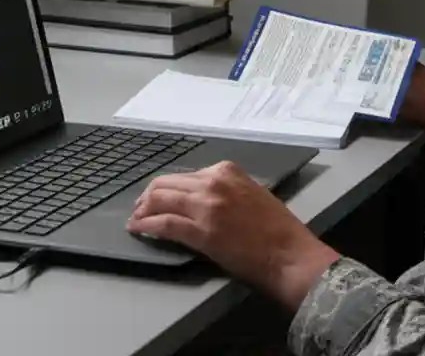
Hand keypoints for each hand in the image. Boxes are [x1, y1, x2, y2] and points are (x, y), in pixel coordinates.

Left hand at [127, 161, 340, 310]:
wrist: (289, 254)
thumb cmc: (277, 230)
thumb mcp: (251, 194)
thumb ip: (225, 190)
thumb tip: (199, 199)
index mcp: (226, 171)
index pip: (184, 175)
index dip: (166, 187)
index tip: (158, 197)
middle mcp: (213, 182)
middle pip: (166, 183)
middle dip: (148, 196)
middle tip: (140, 209)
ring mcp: (205, 205)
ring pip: (160, 199)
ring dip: (142, 210)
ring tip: (135, 220)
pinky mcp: (200, 231)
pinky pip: (163, 223)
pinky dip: (146, 225)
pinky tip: (138, 229)